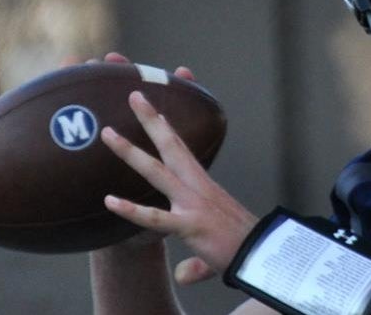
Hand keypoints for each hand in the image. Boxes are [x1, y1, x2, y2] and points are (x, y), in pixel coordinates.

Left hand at [100, 88, 258, 280]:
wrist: (263, 256)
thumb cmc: (243, 248)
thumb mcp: (213, 247)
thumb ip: (195, 261)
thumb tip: (183, 276)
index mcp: (202, 184)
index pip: (180, 147)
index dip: (165, 125)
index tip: (151, 104)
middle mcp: (196, 186)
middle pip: (170, 144)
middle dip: (151, 119)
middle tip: (134, 94)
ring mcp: (192, 203)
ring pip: (156, 171)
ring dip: (130, 151)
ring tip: (107, 134)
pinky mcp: (190, 225)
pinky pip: (155, 217)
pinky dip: (131, 209)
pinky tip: (109, 201)